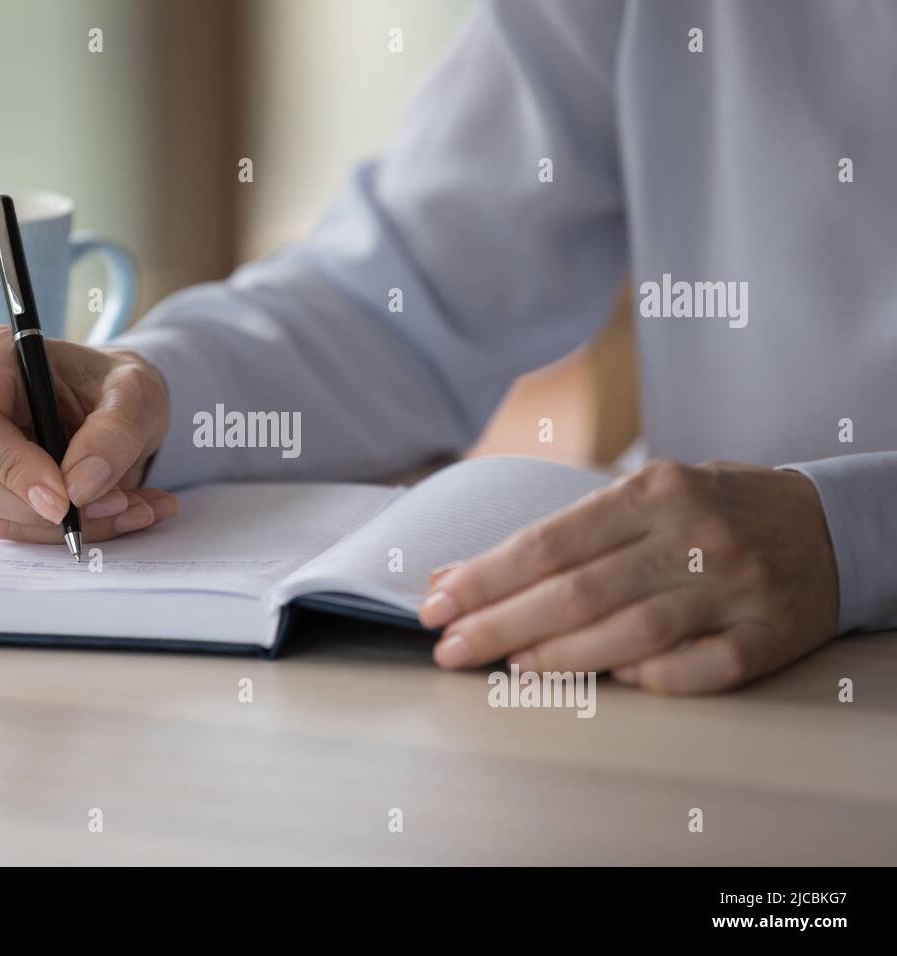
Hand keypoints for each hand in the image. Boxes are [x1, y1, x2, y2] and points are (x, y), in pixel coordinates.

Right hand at [0, 326, 176, 541]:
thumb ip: (115, 433)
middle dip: (46, 508)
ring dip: (67, 525)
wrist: (118, 404)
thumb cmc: (119, 385)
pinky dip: (70, 530)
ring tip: (131, 506)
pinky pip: (16, 526)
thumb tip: (78, 487)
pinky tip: (117, 512)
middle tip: (117, 503)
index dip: (13, 468)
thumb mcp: (138, 394)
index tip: (65, 500)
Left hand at [418, 460, 839, 693]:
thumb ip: (557, 536)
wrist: (826, 525)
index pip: (549, 541)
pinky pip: (702, 669)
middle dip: (501, 623)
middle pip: (578, 591)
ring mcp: (735, 587)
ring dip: (560, 657)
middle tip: (450, 649)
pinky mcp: (769, 634)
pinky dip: (652, 679)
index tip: (436, 604)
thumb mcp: (641, 499)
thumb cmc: (708, 512)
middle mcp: (693, 535)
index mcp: (654, 491)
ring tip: (508, 667)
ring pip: (632, 633)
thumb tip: (454, 574)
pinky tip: (613, 683)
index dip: (485, 578)